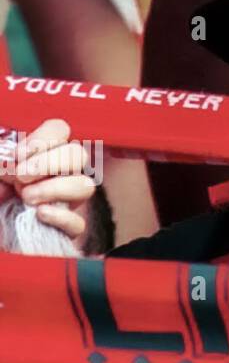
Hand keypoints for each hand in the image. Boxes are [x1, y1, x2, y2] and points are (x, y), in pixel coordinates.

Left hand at [0, 119, 95, 242]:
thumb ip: (1, 162)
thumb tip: (9, 161)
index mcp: (38, 156)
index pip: (59, 130)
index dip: (45, 138)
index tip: (19, 155)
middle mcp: (56, 176)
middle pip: (78, 154)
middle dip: (50, 163)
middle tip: (21, 177)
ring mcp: (63, 203)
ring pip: (85, 186)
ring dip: (57, 188)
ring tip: (27, 198)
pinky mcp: (63, 232)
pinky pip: (78, 223)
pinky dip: (61, 217)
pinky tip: (40, 214)